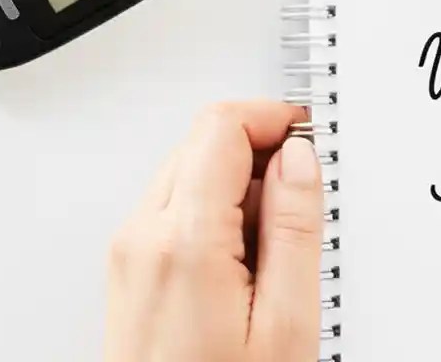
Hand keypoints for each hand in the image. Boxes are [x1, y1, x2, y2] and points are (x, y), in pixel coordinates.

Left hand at [105, 102, 322, 361]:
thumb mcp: (286, 322)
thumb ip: (294, 227)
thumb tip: (300, 159)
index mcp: (183, 240)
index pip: (222, 127)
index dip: (274, 118)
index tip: (311, 135)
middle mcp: (143, 236)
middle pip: (202, 141)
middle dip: (261, 150)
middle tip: (304, 192)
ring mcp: (130, 252)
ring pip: (189, 170)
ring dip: (240, 182)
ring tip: (276, 244)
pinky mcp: (129, 268)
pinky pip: (176, 208)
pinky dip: (217, 212)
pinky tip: (247, 260)